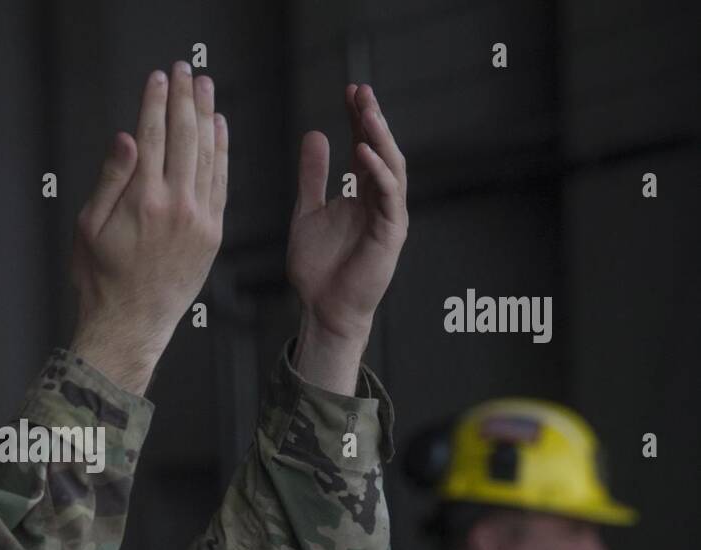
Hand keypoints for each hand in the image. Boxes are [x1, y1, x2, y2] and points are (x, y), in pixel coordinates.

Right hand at [69, 62, 228, 393]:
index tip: (157, 79)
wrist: (130, 325)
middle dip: (184, 99)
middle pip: (184, 137)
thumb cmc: (102, 282)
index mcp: (142, 201)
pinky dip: (222, 151)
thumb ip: (110, 179)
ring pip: (207, 154)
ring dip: (207, 116)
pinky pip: (221, 182)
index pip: (151, 136)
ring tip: (205, 89)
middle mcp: (176, 206)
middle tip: (185, 72)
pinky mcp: (212, 234)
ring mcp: (199, 219)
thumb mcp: (89, 227)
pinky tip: (220, 129)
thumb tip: (127, 138)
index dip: (155, 102)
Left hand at [287, 84, 407, 346]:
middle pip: (382, 151)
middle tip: (362, 91)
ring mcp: (388, 216)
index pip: (366, 146)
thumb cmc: (317, 267)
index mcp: (362, 194)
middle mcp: (380, 201)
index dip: (359, 118)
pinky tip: (362, 152)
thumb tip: (315, 133)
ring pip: (392, 168)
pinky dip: (378, 173)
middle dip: (373, 119)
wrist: (323, 308)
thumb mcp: (307, 211)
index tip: (350, 90)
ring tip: (367, 112)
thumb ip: (313, 176)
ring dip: (380, 139)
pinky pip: (388, 197)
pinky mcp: (390, 233)